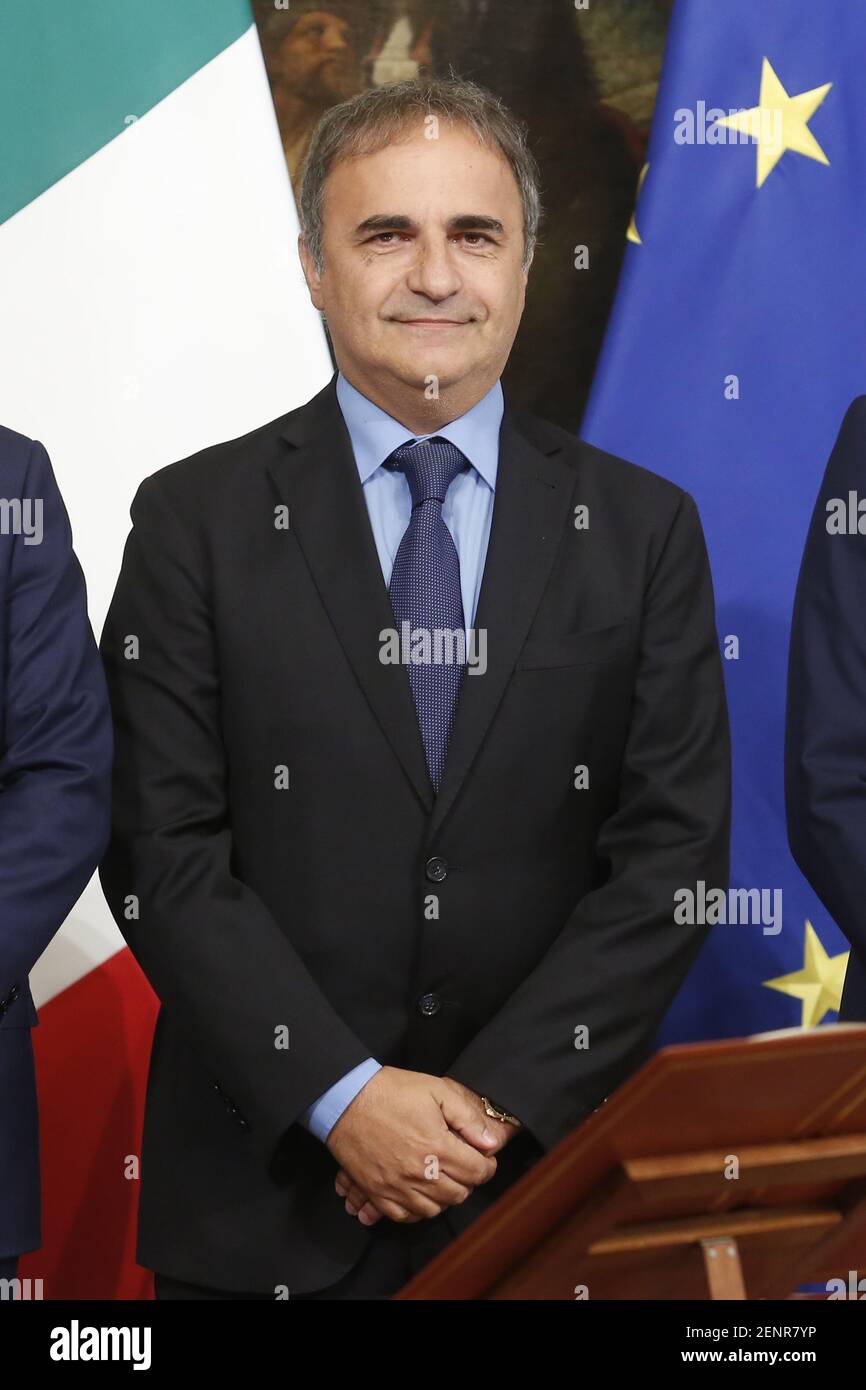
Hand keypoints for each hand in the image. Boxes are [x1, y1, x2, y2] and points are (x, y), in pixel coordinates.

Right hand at [327, 1066, 500, 1225]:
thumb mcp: (436, 1090)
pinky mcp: (378, 1192)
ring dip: (444, 1196)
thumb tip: (489, 1141)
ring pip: (434, 1209)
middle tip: (463, 1165)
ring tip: (442, 1178)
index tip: (483, 1158)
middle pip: (459, 1194)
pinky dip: (417, 1210)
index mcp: (437, 1147)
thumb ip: (467, 1117)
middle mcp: (420, 1173)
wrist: (346, 1099)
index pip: (478, 1172)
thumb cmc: (390, 1092)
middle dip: (468, 1180)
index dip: (486, 1165)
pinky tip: (419, 1194)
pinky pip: (405, 1216)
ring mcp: (397, 1187)